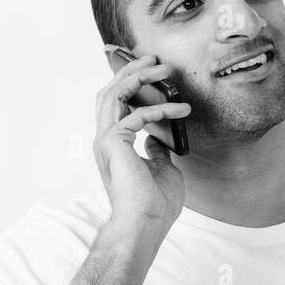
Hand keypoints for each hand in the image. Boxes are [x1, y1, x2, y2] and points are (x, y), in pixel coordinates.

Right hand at [93, 54, 188, 228]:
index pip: (115, 105)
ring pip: (114, 94)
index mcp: (113, 146)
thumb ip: (157, 151)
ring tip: (163, 68)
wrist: (144, 225)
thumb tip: (158, 139)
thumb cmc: (153, 205)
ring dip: (138, 77)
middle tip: (154, 58)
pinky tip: (180, 110)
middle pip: (109, 92)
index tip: (152, 73)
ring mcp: (105, 141)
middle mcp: (105, 140)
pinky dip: (159, 110)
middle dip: (130, 71)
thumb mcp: (162, 170)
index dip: (130, 84)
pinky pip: (136, 115)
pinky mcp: (113, 143)